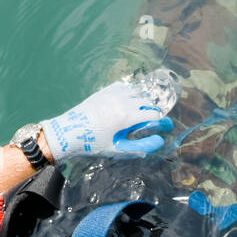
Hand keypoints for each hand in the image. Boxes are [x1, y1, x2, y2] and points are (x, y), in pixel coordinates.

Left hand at [42, 80, 174, 160]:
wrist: (69, 132)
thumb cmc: (94, 144)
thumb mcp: (118, 150)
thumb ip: (141, 146)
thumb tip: (159, 141)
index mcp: (126, 117)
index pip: (153, 114)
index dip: (162, 121)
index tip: (166, 125)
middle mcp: (122, 101)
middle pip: (147, 101)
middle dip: (154, 110)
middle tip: (154, 120)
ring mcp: (112, 94)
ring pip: (137, 91)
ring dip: (143, 100)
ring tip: (142, 111)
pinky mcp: (104, 91)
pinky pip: (124, 86)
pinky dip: (131, 92)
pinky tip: (129, 101)